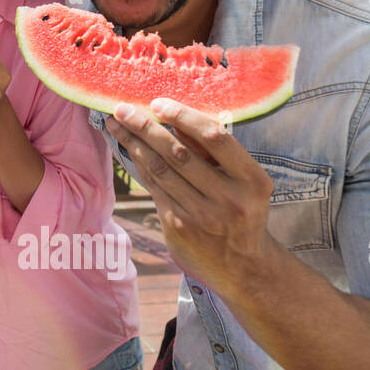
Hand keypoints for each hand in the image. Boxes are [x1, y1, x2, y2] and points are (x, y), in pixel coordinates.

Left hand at [105, 98, 277, 290]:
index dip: (184, 116)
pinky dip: (138, 164)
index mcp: (252, 180)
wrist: (243, 266)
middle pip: (178, 153)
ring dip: (133, 143)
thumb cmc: (242, 210)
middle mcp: (229, 199)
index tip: (157, 102)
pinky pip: (153, 187)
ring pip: (159, 170)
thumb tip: (175, 116)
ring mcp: (202, 216)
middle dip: (145, 127)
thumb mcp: (243, 182)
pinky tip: (127, 148)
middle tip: (120, 108)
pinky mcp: (178, 227)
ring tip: (116, 124)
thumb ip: (215, 153)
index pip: (215, 138)